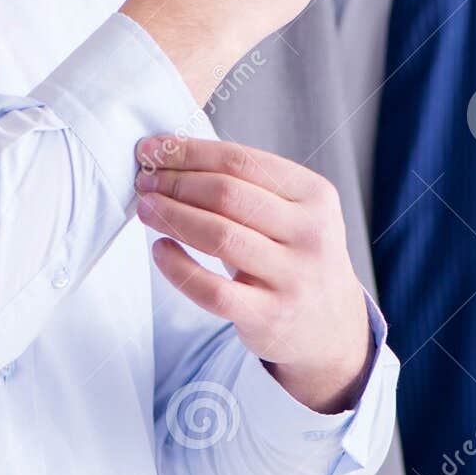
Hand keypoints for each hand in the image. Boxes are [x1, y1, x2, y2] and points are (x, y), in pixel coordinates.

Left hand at [135, 133, 373, 414]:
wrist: (330, 324)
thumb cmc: (292, 253)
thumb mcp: (291, 211)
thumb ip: (244, 184)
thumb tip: (168, 155)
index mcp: (314, 195)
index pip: (240, 160)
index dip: (188, 152)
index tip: (152, 150)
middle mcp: (310, 234)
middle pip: (227, 195)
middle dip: (176, 183)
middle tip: (145, 182)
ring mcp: (293, 277)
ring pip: (219, 237)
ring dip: (173, 217)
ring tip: (146, 209)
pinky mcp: (270, 317)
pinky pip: (212, 290)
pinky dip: (178, 267)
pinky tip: (161, 250)